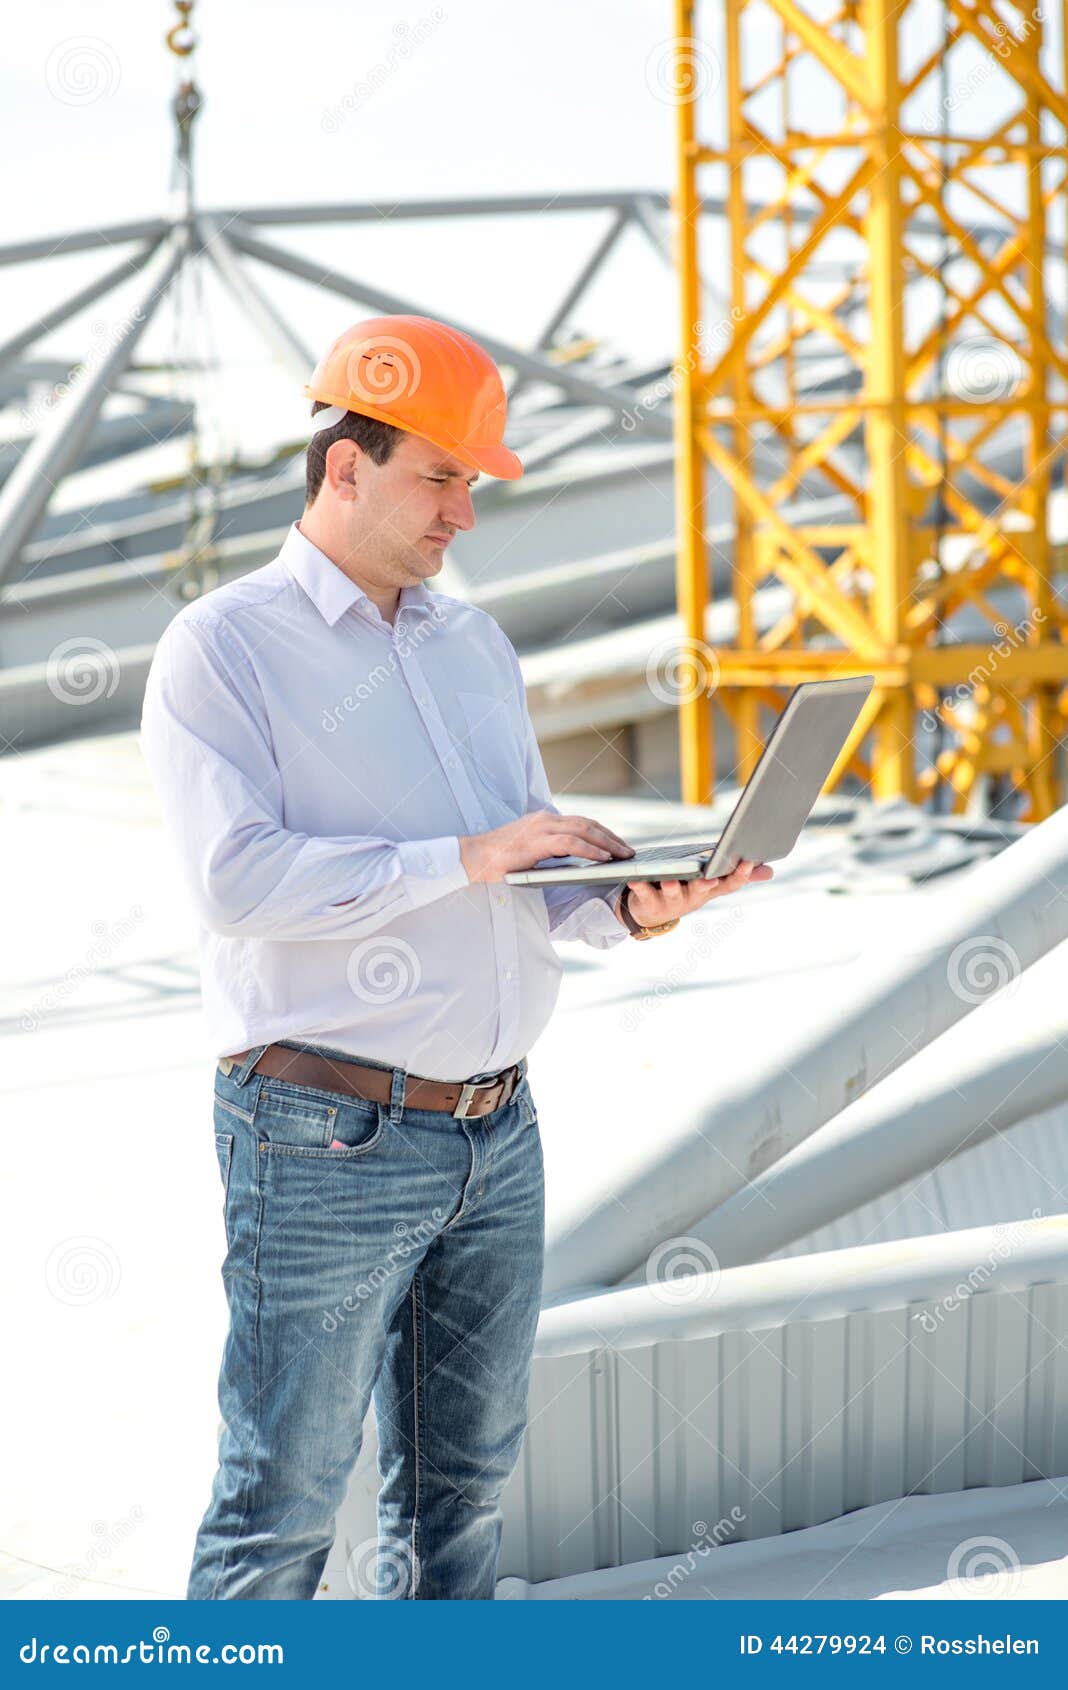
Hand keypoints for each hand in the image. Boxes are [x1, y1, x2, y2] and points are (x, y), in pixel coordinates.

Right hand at [459, 809, 634, 885]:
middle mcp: (545, 819)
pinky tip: (603, 858)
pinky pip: (570, 844)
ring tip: (623, 855)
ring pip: (583, 831)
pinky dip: (590, 850)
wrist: (473, 858)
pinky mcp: (536, 842)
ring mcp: (541, 829)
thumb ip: (550, 849)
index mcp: (544, 821)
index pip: (581, 823)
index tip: (619, 845)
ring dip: (607, 843)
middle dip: (611, 837)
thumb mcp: (529, 850)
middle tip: (629, 851)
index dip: (603, 833)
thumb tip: (573, 860)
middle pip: (587, 824)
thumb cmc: (498, 859)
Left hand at [615, 858, 772, 927]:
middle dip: (706, 883)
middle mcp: (693, 897)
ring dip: (673, 886)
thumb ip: (737, 875)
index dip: (739, 875)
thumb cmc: (687, 889)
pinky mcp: (649, 901)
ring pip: (673, 892)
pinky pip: (644, 893)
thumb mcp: (712, 883)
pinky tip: (636, 879)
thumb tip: (770, 871)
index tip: (748, 861)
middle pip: (702, 889)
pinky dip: (640, 886)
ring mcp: (671, 901)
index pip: (729, 884)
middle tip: (710, 877)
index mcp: (710, 890)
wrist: (653, 913)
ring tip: (671, 878)